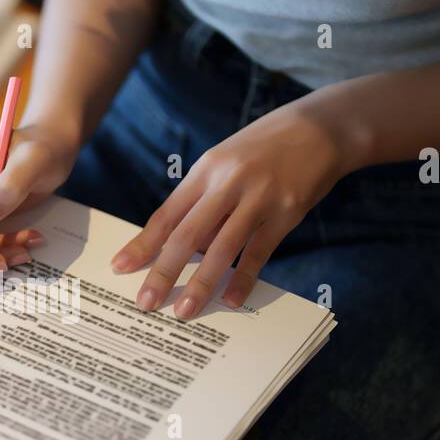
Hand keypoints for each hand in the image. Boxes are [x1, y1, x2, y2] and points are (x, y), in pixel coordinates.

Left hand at [111, 102, 356, 318]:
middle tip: (146, 302)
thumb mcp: (226, 163)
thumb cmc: (264, 149)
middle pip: (187, 234)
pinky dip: (243, 278)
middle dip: (163, 271)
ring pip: (221, 248)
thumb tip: (183, 247)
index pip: (166, 214)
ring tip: (184, 311)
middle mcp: (228, 182)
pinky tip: (231, 299)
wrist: (319, 128)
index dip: (142, 244)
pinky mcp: (286, 212)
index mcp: (205, 170)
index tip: (120, 268)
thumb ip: (204, 201)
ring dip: (201, 283)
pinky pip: (259, 252)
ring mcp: (258, 197)